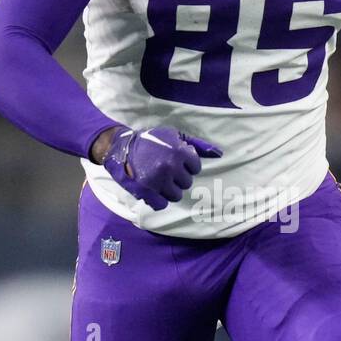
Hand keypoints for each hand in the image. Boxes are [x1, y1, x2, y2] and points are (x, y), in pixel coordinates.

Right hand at [97, 124, 221, 210]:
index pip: (196, 168)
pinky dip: (158, 200)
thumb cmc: (151, 140)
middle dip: (178, 178)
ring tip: (160, 181)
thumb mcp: (173, 135)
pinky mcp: (146, 191)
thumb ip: (196, 144)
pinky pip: (162, 204)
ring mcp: (158, 180)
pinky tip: (153, 190)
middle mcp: (170, 166)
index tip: (176, 162)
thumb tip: (218, 153)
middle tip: (166, 171)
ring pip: (176, 195)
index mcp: (179, 151)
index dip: (187, 165)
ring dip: (169, 190)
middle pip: (187, 183)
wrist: (122, 147)